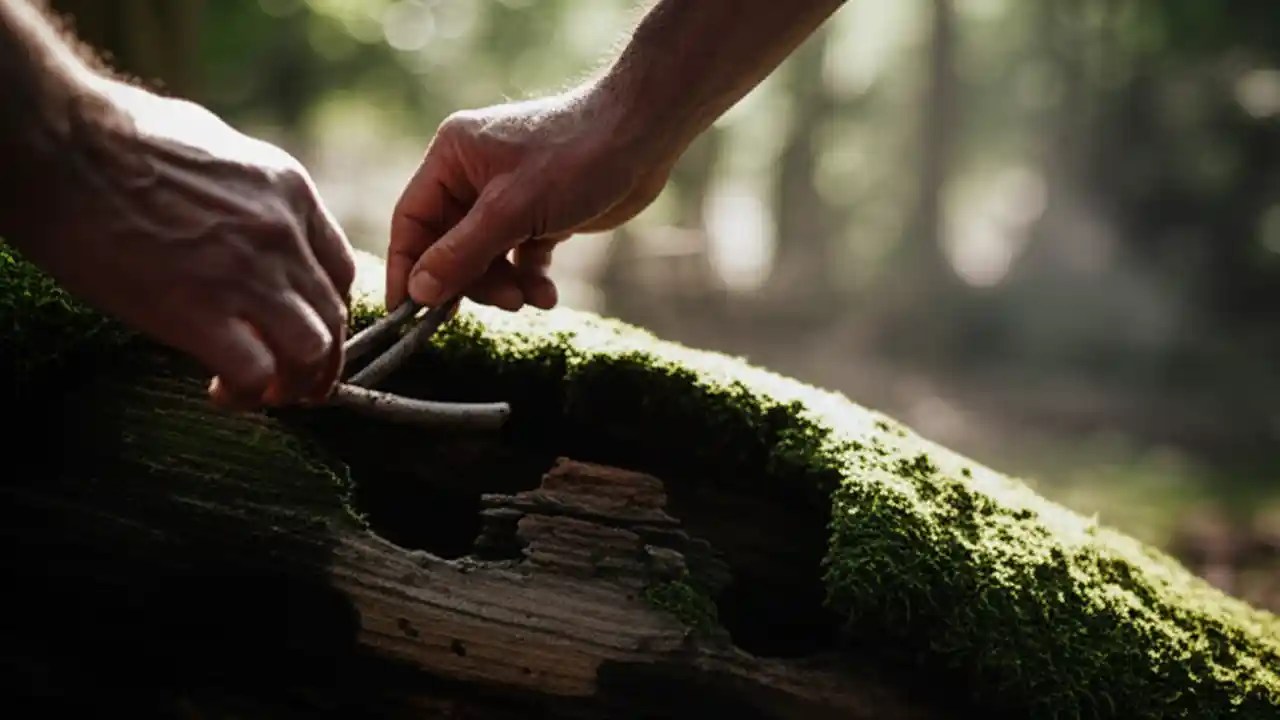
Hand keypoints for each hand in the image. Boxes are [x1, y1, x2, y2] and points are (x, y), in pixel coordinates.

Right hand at [13, 79, 354, 409]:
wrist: (63, 146)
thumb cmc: (120, 136)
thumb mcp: (218, 147)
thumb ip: (250, 192)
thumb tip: (244, 217)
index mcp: (290, 194)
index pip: (341, 270)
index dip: (327, 311)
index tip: (304, 328)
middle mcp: (283, 236)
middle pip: (333, 318)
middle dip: (319, 360)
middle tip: (293, 382)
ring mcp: (247, 275)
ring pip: (312, 351)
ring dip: (294, 383)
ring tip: (264, 394)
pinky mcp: (200, 313)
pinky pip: (256, 373)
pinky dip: (247, 393)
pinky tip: (220, 390)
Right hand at [387, 84, 676, 311]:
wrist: (644, 137)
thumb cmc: (577, 157)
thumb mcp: (512, 211)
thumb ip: (461, 253)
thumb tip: (418, 293)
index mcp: (453, 158)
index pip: (412, 220)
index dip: (408, 268)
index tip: (408, 313)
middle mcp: (473, 175)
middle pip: (449, 246)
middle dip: (474, 280)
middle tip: (505, 302)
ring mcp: (507, 196)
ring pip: (485, 258)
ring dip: (504, 286)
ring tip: (531, 299)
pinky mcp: (540, 215)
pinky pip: (518, 259)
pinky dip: (529, 280)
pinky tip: (547, 295)